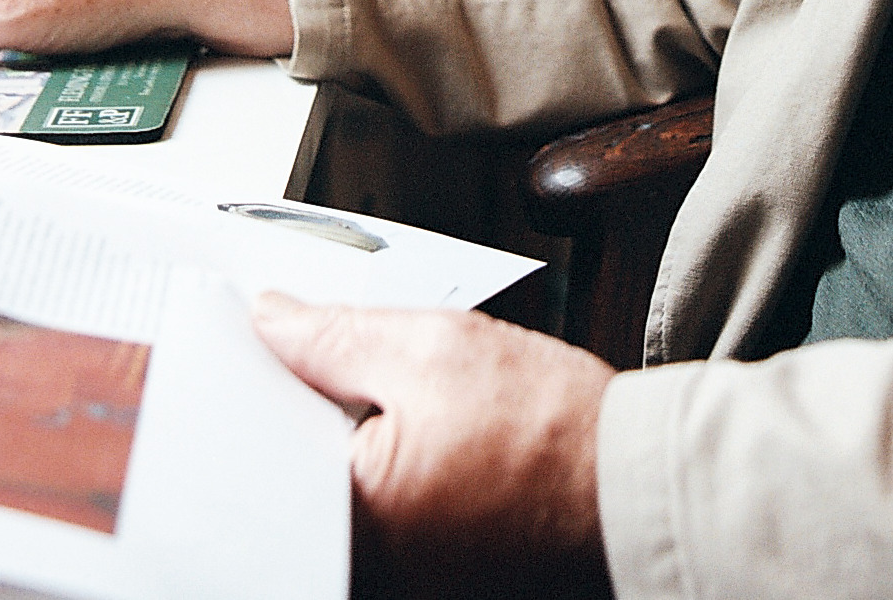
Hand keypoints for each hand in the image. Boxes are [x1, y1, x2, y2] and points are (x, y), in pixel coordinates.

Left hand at [253, 299, 614, 599]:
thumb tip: (270, 321)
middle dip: (304, 403)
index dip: (262, 377)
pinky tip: (414, 422)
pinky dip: (383, 459)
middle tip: (329, 351)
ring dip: (345, 432)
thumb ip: (335, 335)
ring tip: (387, 388)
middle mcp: (367, 562)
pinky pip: (380, 506)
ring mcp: (400, 572)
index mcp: (354, 516)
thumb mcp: (433, 347)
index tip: (260, 337)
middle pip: (298, 467)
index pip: (267, 440)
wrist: (632, 483)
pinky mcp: (430, 569)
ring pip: (340, 486)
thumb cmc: (549, 426)